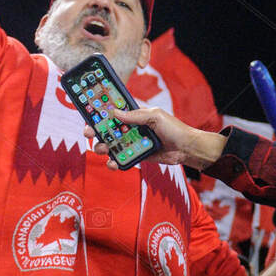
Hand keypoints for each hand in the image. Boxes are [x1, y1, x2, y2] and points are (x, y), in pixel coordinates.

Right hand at [85, 105, 222, 169]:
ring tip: (103, 150)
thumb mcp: (155, 116)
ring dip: (103, 147)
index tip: (88, 114)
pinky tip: (113, 163)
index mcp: (134, 115)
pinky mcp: (137, 156)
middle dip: (95, 132)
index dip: (99, 113)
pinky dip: (115, 162)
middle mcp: (131, 128)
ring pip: (111, 145)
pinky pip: (122, 159)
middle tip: (89, 134)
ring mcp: (132, 142)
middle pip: (107, 129)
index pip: (113, 112)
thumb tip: (115, 113)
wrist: (187, 148)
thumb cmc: (174, 128)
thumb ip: (136, 115)